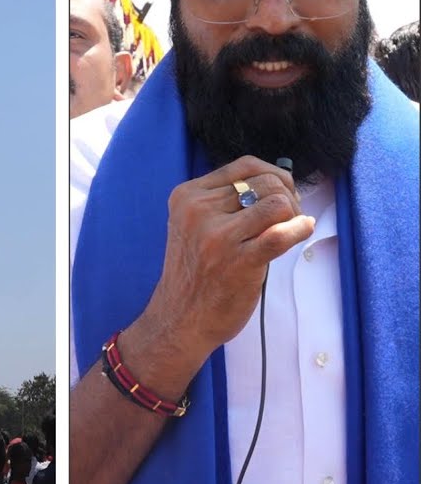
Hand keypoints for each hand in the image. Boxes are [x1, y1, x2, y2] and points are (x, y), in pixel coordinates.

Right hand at [140, 155, 313, 365]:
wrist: (181, 317)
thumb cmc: (196, 272)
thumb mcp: (194, 224)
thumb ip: (223, 201)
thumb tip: (278, 183)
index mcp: (187, 197)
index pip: (243, 166)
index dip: (273, 175)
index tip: (282, 193)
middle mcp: (198, 211)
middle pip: (264, 182)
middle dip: (287, 195)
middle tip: (289, 216)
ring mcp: (217, 236)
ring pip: (277, 202)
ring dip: (294, 214)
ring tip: (290, 229)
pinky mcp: (238, 261)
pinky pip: (281, 233)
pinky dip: (299, 229)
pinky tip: (301, 231)